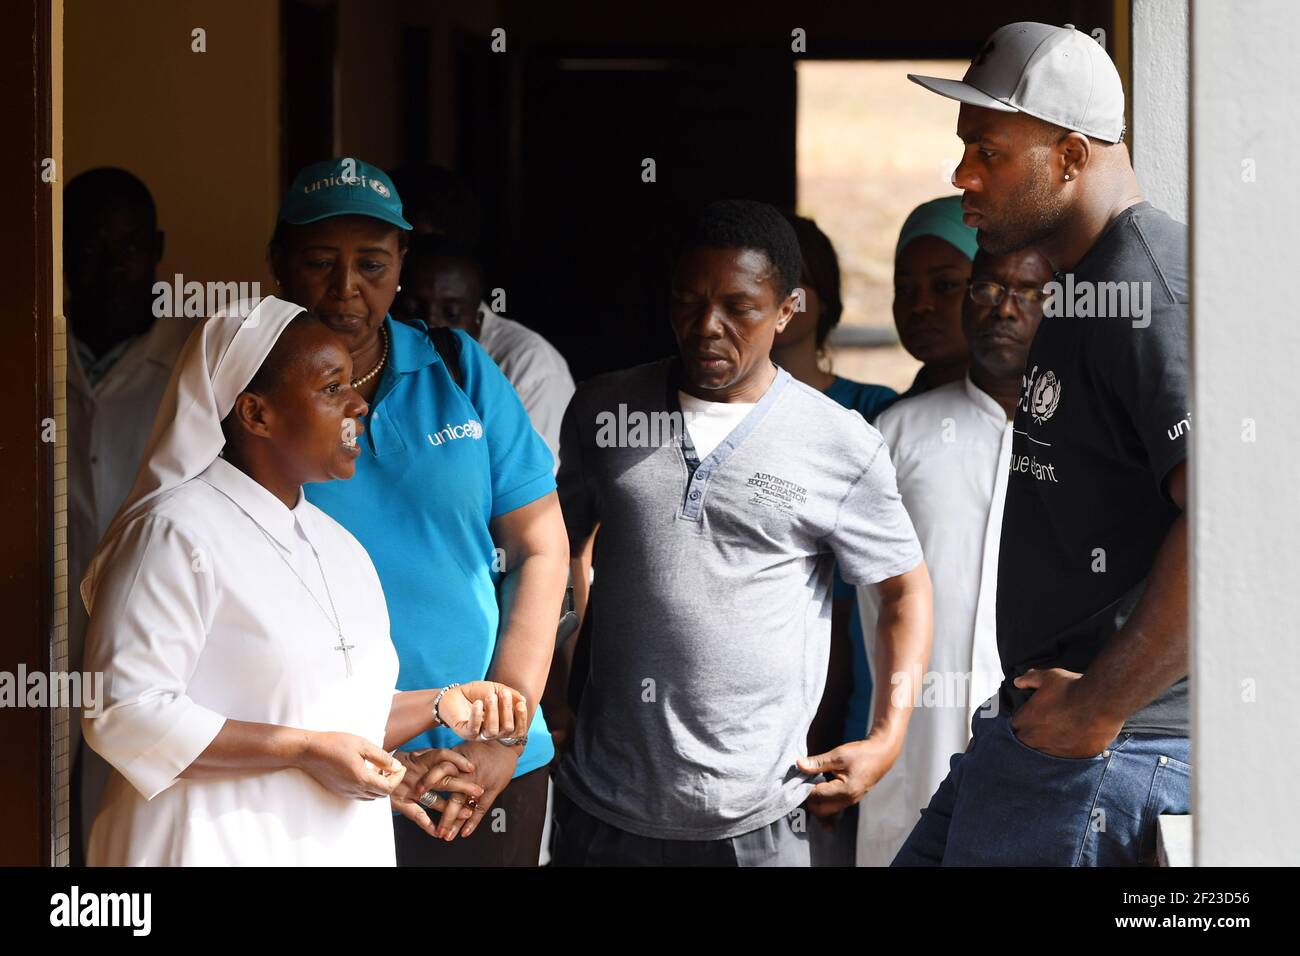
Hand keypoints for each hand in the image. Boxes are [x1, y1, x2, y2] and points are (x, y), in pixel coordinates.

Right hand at [297, 732, 404, 800]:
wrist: (309, 751)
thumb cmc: (334, 744)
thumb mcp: (363, 745)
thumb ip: (381, 757)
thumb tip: (395, 767)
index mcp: (362, 780)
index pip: (388, 787)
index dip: (398, 778)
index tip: (401, 767)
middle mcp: (354, 790)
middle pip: (381, 794)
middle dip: (391, 781)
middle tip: (392, 767)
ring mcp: (346, 793)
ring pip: (371, 796)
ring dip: (379, 785)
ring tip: (379, 769)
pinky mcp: (339, 791)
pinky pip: (360, 795)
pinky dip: (368, 787)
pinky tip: (366, 772)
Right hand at [390, 748, 483, 838]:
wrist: (372, 768)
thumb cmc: (398, 761)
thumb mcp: (415, 753)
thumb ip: (432, 756)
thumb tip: (453, 755)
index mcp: (421, 760)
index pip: (442, 756)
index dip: (458, 760)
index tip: (472, 768)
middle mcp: (417, 775)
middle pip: (444, 780)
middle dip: (463, 787)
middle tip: (478, 791)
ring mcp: (409, 789)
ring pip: (433, 800)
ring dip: (451, 809)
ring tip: (466, 814)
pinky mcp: (400, 802)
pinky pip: (417, 815)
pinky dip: (428, 825)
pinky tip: (438, 832)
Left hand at [431, 739, 518, 840]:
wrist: (503, 743)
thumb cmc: (480, 746)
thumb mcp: (460, 749)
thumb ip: (446, 760)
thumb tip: (427, 765)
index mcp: (458, 763)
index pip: (440, 773)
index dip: (429, 783)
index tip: (417, 792)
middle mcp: (467, 776)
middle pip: (452, 797)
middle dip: (443, 815)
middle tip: (433, 828)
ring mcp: (480, 784)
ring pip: (464, 806)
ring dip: (454, 823)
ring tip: (446, 836)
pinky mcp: (492, 790)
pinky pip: (481, 808)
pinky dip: (472, 822)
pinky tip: (464, 833)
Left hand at [438, 681, 528, 740]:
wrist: (454, 693)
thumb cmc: (477, 693)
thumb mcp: (496, 689)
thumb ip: (511, 695)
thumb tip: (523, 700)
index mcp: (502, 725)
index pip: (518, 730)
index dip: (522, 719)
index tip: (520, 704)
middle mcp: (492, 732)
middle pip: (507, 729)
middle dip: (507, 710)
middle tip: (503, 694)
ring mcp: (479, 734)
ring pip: (492, 731)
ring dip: (493, 712)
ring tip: (489, 696)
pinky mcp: (465, 732)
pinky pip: (474, 729)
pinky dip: (477, 715)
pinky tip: (477, 703)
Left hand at [797, 735, 898, 818]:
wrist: (882, 754)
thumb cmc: (861, 753)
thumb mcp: (838, 755)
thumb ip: (818, 763)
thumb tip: (798, 765)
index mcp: (846, 791)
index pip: (816, 796)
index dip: (803, 788)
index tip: (796, 778)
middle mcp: (848, 801)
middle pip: (819, 809)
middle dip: (808, 798)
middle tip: (801, 782)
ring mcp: (850, 802)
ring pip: (825, 810)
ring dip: (815, 800)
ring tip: (808, 784)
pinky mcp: (850, 799)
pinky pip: (832, 806)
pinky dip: (823, 800)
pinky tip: (817, 788)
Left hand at [1010, 667, 1124, 756]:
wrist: (1100, 702)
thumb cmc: (1072, 689)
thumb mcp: (1048, 677)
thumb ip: (1030, 679)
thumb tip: (1018, 682)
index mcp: (1025, 721)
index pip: (1014, 727)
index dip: (1023, 722)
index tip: (1032, 718)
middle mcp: (1035, 740)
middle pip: (1026, 742)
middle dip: (1033, 735)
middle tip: (1047, 726)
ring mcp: (1053, 751)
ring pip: (1045, 752)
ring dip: (1050, 744)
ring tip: (1061, 732)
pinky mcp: (1073, 757)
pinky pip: (1066, 756)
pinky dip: (1068, 749)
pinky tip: (1074, 739)